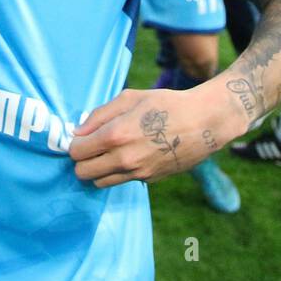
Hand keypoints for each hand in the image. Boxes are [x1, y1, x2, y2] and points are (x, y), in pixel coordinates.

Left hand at [70, 87, 225, 186]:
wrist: (204, 122)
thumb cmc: (166, 104)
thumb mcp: (130, 98)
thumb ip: (99, 115)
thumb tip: (78, 132)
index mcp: (115, 135)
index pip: (76, 152)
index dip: (76, 144)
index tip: (84, 137)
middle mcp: (123, 159)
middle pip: (82, 173)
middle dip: (83, 160)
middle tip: (94, 146)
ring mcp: (137, 173)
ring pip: (99, 183)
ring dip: (99, 170)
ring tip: (110, 152)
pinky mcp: (149, 180)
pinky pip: (121, 181)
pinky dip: (119, 172)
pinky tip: (131, 155)